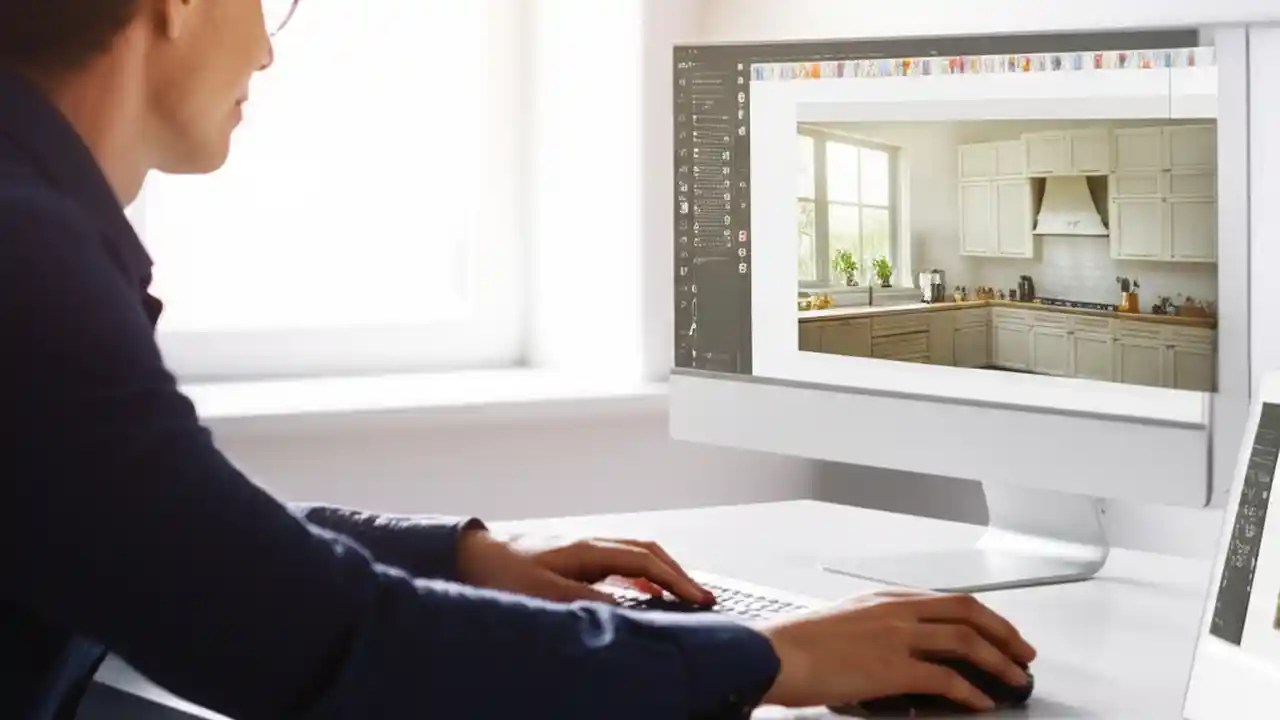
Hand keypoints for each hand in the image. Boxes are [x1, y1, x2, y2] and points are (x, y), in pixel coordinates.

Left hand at [456, 529, 714, 605]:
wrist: (472, 555)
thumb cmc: (501, 573)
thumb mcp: (544, 594)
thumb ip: (586, 601)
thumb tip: (626, 611)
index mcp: (588, 549)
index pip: (645, 562)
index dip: (676, 580)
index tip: (699, 600)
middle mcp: (590, 544)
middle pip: (648, 552)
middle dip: (679, 574)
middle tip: (703, 597)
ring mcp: (584, 549)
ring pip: (636, 555)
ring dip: (663, 573)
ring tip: (683, 596)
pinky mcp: (574, 558)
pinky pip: (620, 563)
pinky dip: (642, 576)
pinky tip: (645, 594)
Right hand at [757, 590, 1035, 711]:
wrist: (774, 654)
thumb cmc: (797, 645)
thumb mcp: (843, 624)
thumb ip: (876, 630)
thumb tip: (902, 653)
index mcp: (885, 598)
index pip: (948, 600)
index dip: (983, 616)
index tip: (1000, 631)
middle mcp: (896, 610)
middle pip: (967, 612)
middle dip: (1003, 632)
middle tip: (1023, 653)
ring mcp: (896, 636)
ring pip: (965, 641)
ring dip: (998, 661)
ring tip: (1014, 679)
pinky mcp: (892, 666)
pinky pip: (945, 678)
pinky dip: (970, 691)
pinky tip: (981, 703)